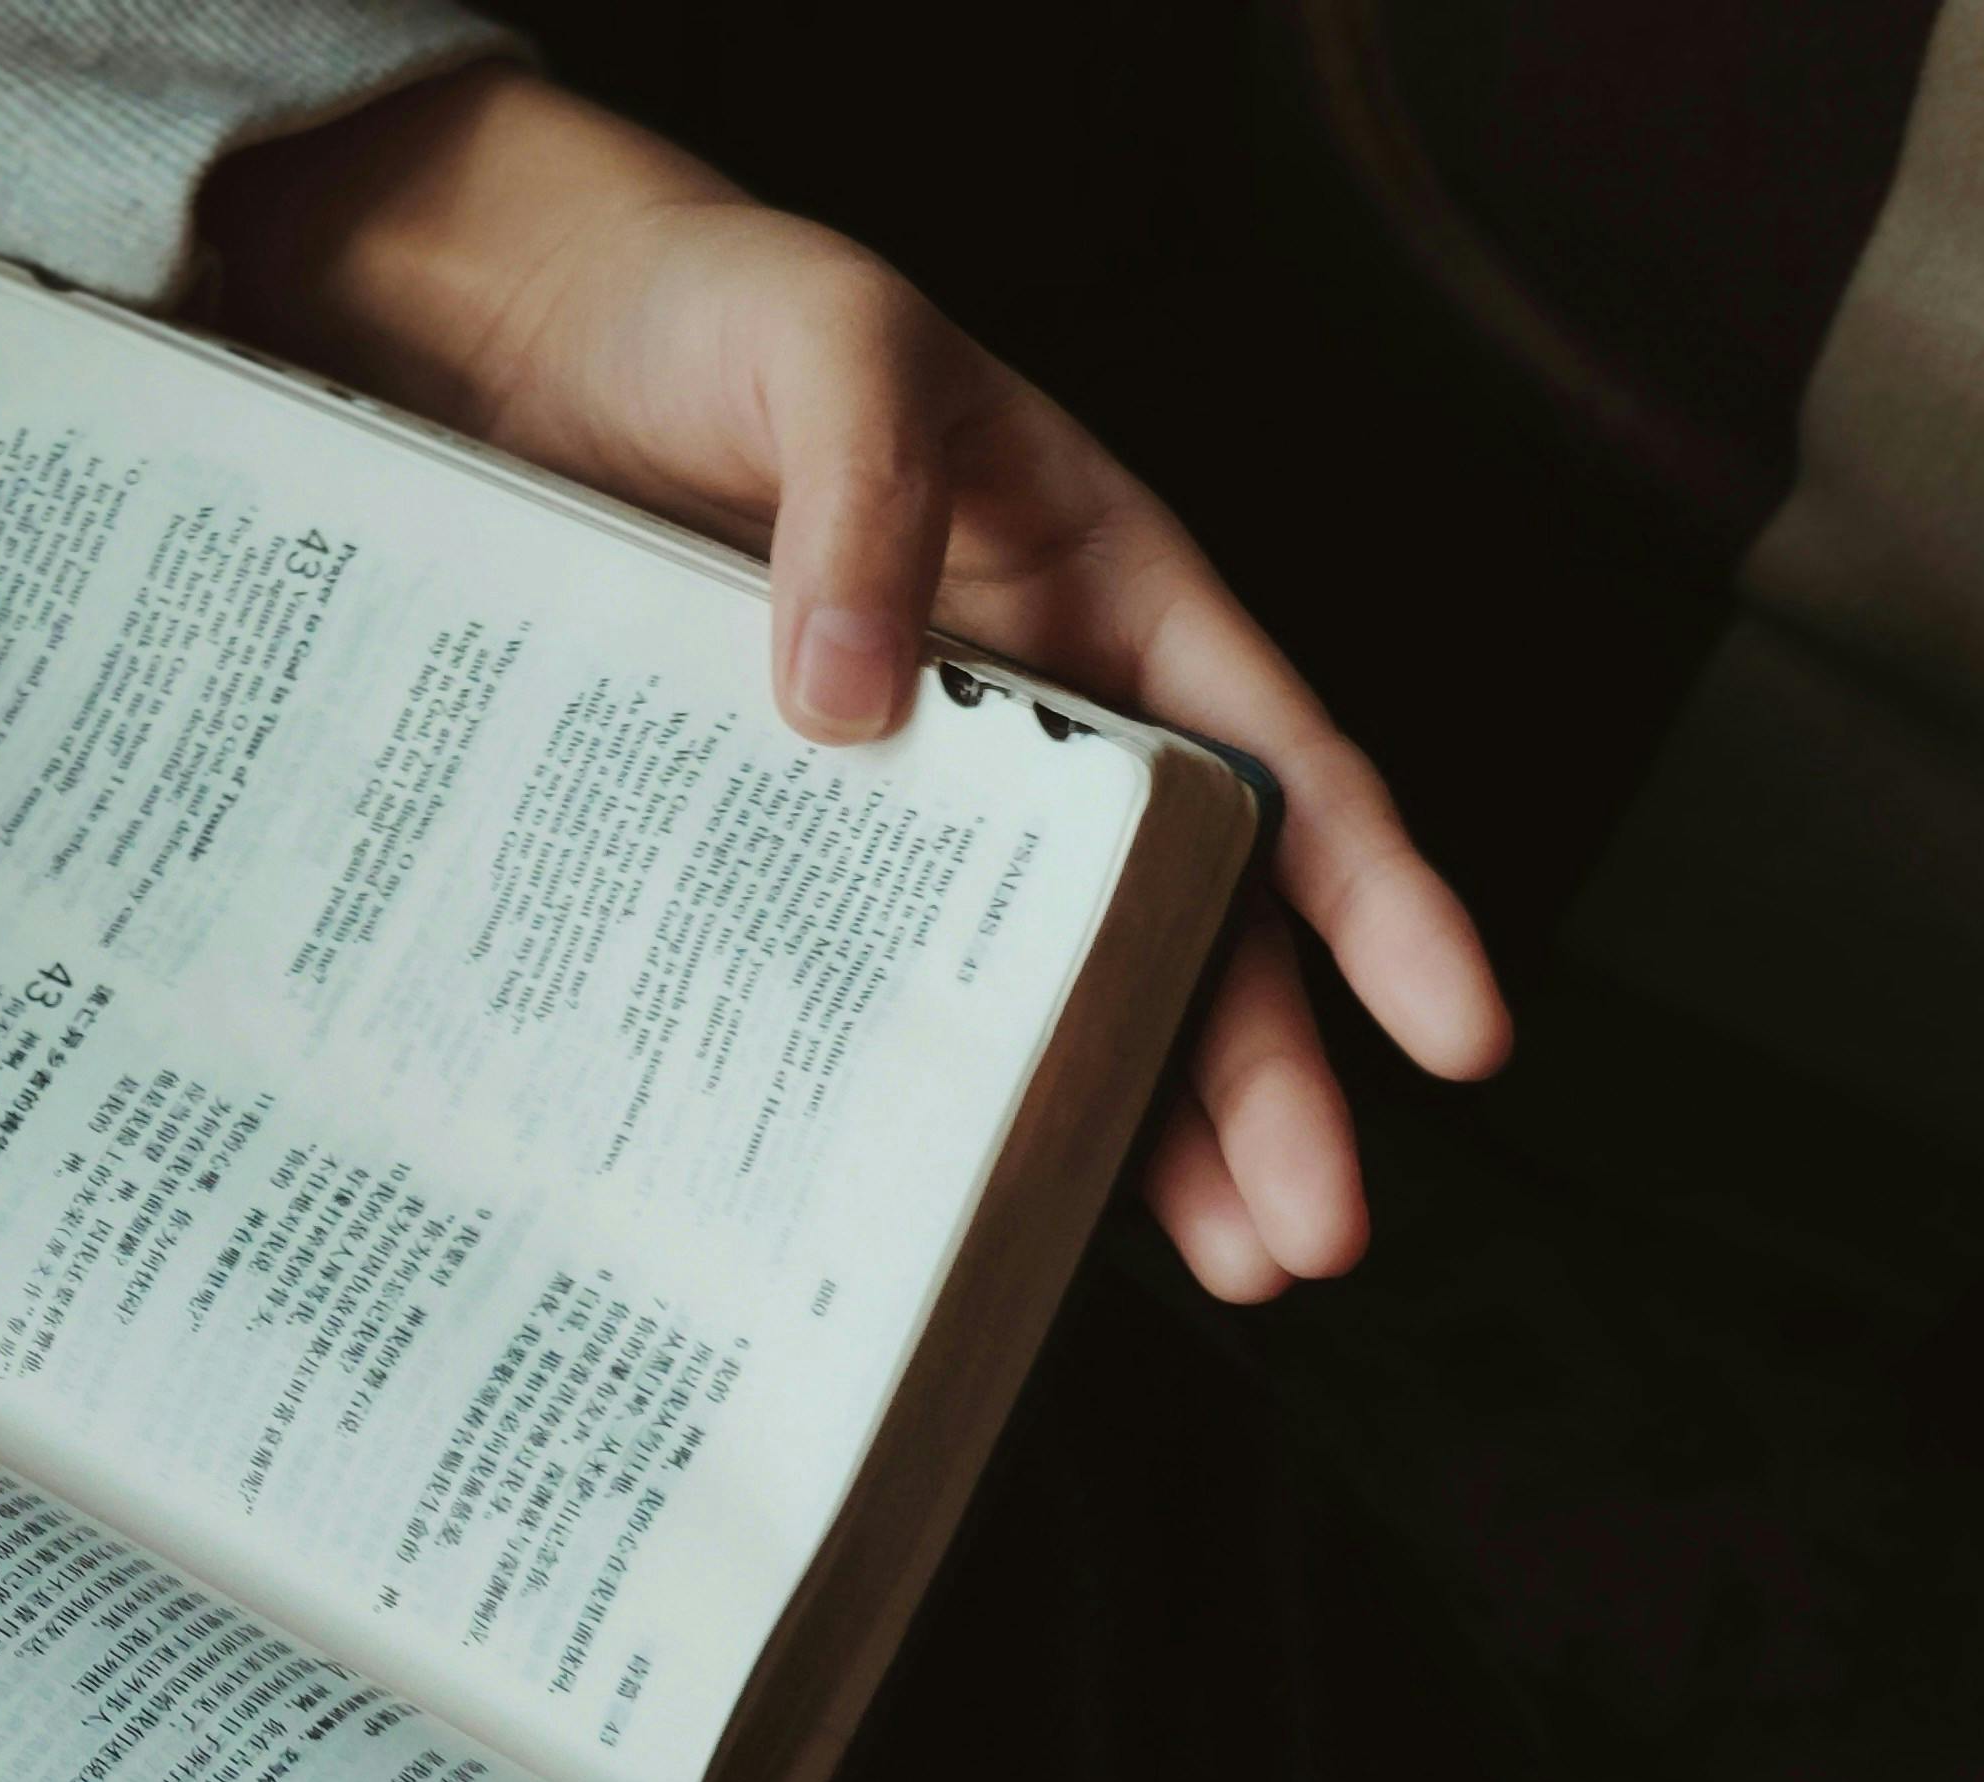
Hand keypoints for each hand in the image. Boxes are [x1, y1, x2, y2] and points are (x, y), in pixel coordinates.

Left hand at [201, 67, 1512, 1300]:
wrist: (527, 340)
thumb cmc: (718, 314)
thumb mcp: (826, 355)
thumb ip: (860, 509)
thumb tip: (853, 708)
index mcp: (1111, 589)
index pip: (1282, 759)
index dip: (1378, 899)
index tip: (1457, 1029)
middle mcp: (1039, 715)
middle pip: (1192, 920)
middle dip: (1262, 1083)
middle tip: (1303, 1235)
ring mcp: (912, 800)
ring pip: (1056, 981)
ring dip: (1130, 1128)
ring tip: (1212, 1266)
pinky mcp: (780, 846)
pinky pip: (873, 983)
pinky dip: (923, 1091)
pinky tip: (957, 1199)